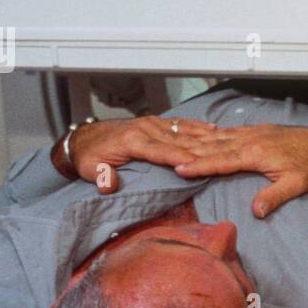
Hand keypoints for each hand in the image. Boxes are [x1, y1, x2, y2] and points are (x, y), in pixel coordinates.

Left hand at [64, 116, 217, 193]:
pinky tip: (211, 128)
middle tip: (223, 155)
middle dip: (201, 149)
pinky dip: (196, 126)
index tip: (200, 164)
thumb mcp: (90, 169)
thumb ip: (102, 177)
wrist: (83, 139)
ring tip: (225, 141)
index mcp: (133, 141)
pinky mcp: (153, 122)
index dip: (182, 158)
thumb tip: (109, 185)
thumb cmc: (89, 156)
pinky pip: (179, 123)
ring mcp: (151, 123)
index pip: (163, 151)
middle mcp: (145, 128)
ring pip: (182, 130)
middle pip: (178, 141)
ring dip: (203, 136)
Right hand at [170, 124, 307, 217]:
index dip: (199, 165)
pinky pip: (231, 132)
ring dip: (199, 141)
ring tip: (178, 145)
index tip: (179, 168)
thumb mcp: (296, 185)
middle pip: (215, 146)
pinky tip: (207, 136)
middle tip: (167, 155)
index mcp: (256, 153)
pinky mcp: (260, 131)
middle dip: (190, 151)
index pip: (221, 160)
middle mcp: (251, 140)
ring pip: (220, 137)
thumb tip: (255, 212)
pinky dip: (215, 134)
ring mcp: (255, 133)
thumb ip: (274, 197)